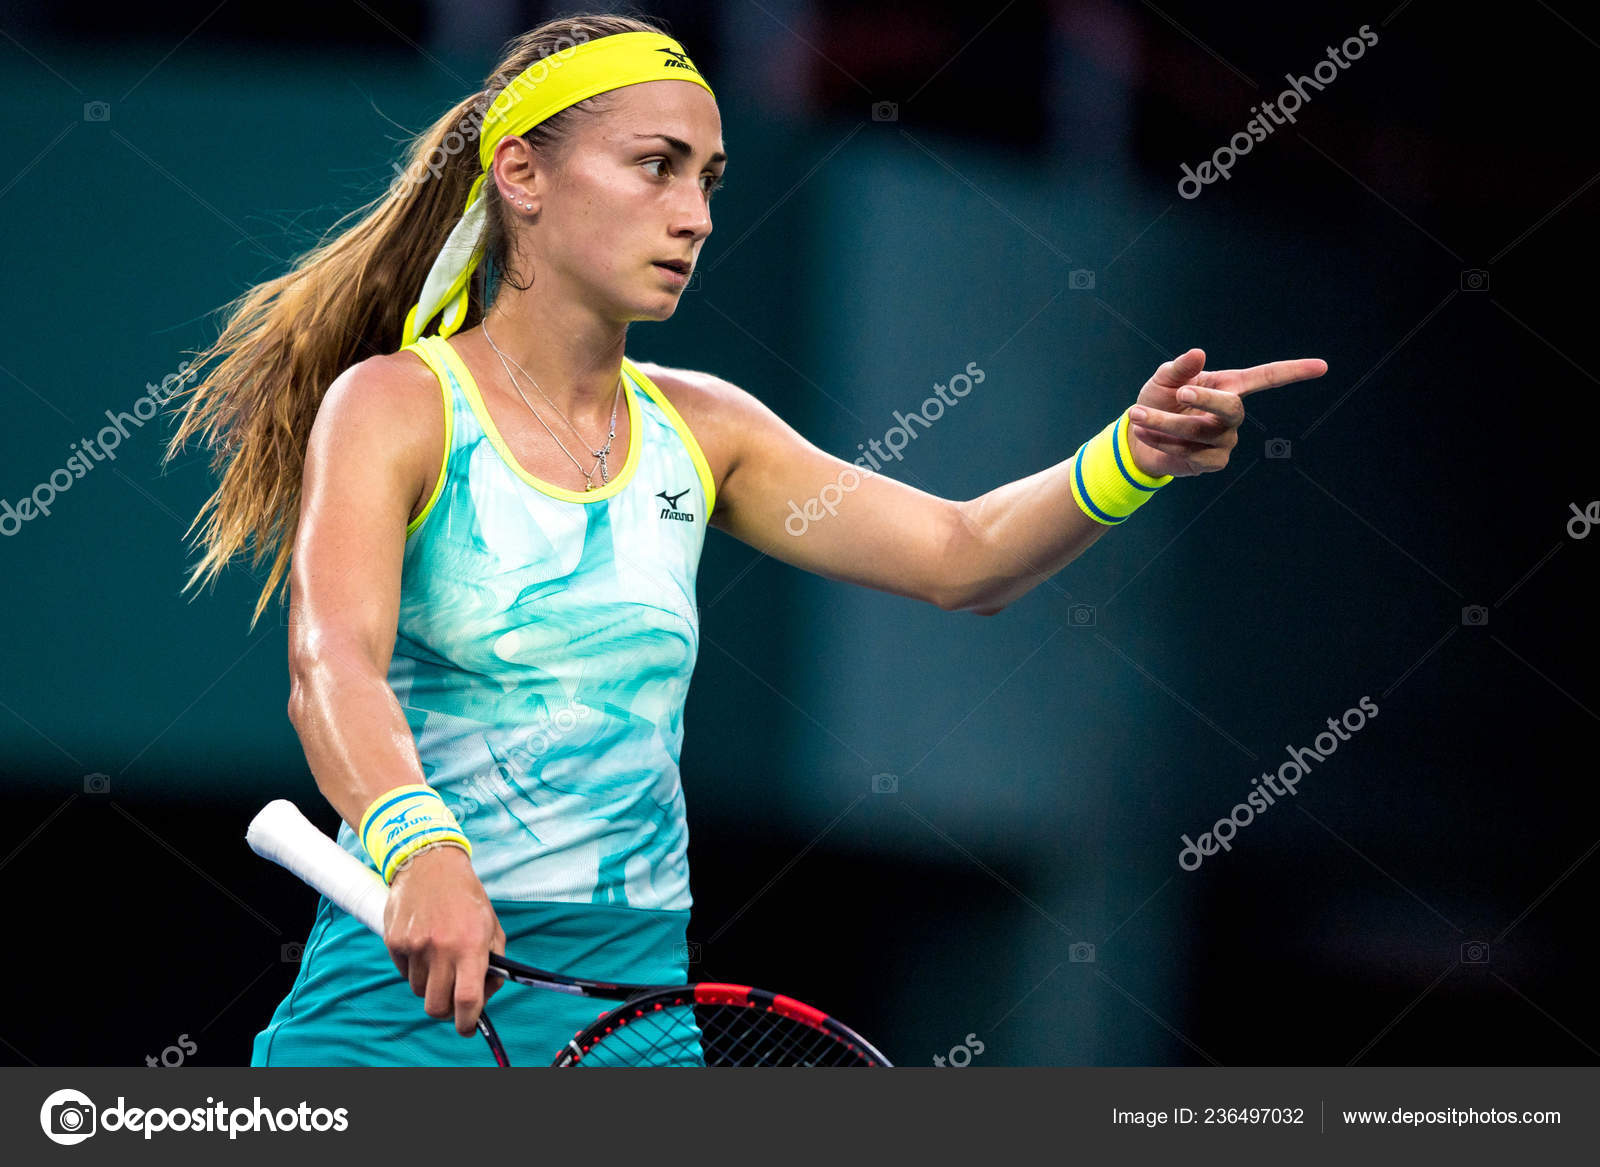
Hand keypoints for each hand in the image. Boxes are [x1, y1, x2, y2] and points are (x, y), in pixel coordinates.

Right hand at [384, 844, 506, 1036]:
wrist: (430, 864)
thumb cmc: (466, 897)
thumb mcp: (491, 926)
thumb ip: (493, 963)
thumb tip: (484, 996)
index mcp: (470, 945)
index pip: (468, 999)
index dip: (468, 1022)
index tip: (468, 1027)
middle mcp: (441, 948)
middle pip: (437, 1006)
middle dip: (446, 1010)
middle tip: (452, 1000)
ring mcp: (414, 946)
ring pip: (419, 991)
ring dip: (430, 985)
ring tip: (439, 959)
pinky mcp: (394, 942)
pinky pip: (404, 973)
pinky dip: (414, 969)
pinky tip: (423, 946)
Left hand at [1127, 348, 1326, 477]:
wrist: (1137, 437)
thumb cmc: (1156, 400)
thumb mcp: (1163, 379)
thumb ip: (1179, 368)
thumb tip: (1198, 353)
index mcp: (1228, 386)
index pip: (1267, 378)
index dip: (1293, 372)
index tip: (1323, 367)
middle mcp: (1231, 415)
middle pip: (1232, 408)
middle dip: (1206, 401)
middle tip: (1180, 393)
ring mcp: (1225, 441)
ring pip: (1199, 432)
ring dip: (1163, 422)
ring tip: (1137, 414)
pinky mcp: (1212, 463)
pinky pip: (1191, 454)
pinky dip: (1164, 443)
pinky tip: (1148, 435)